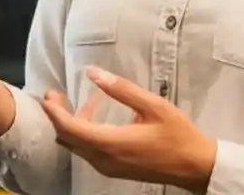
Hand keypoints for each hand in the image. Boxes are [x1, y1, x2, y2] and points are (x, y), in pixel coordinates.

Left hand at [41, 67, 216, 191]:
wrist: (195, 166)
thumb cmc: (177, 134)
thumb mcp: (153, 105)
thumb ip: (121, 89)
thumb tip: (93, 73)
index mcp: (111, 143)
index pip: (69, 128)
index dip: (53, 111)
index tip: (47, 94)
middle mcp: (103, 159)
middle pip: (67, 138)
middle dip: (56, 116)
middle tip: (55, 94)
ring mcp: (107, 167)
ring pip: (76, 146)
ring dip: (70, 124)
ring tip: (74, 100)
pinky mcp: (113, 169)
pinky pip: (88, 151)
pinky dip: (83, 133)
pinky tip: (95, 115)